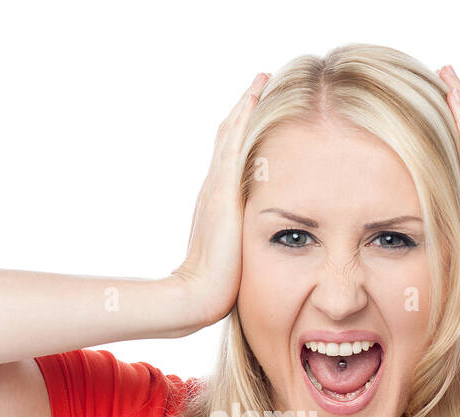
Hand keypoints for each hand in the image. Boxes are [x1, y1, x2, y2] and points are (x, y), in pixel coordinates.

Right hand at [170, 71, 269, 331]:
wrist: (198, 295)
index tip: (257, 109)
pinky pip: (234, 142)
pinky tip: (256, 94)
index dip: (242, 132)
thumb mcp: (234, 257)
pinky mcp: (222, 188)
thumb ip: (242, 243)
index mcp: (217, 203)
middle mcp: (213, 188)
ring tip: (261, 78)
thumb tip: (256, 247)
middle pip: (227, 137)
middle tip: (261, 81)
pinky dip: (244, 115)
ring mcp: (215, 186)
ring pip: (230, 133)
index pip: (230, 158)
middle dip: (243, 109)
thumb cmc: (219, 287)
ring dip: (246, 104)